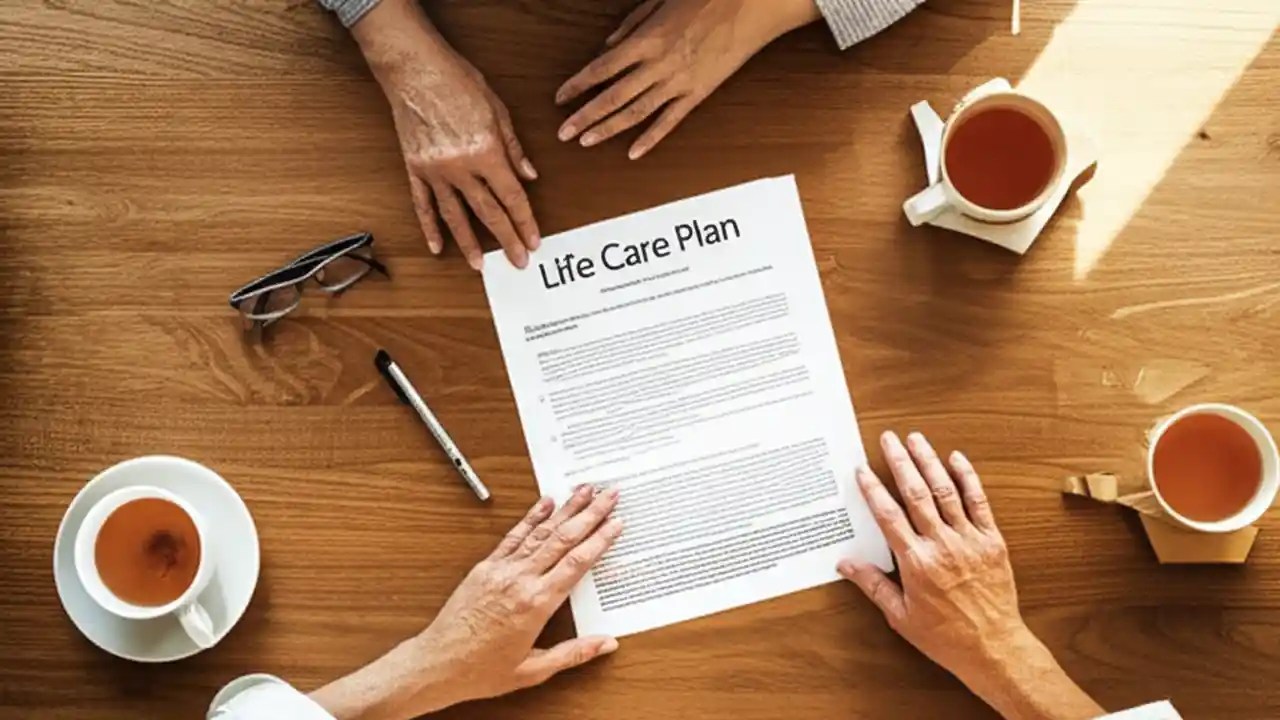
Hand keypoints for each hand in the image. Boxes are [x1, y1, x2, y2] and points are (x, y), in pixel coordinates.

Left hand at [310, 487, 623, 719]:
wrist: (438, 663)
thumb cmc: (482, 670)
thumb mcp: (533, 669)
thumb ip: (573, 653)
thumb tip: (606, 643)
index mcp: (536, 604)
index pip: (576, 563)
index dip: (599, 540)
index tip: (616, 523)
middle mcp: (520, 580)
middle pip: (563, 539)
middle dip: (589, 514)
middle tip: (609, 494)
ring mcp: (501, 570)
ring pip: (540, 532)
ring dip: (565, 509)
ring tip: (584, 490)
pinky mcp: (485, 567)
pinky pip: (513, 537)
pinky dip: (531, 518)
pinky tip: (544, 503)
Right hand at [352, 0, 539, 270]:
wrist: (413, 67)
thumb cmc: (456, 80)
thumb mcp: (497, 109)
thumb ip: (513, 147)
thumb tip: (528, 176)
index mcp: (485, 151)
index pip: (512, 196)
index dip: (525, 221)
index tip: (534, 241)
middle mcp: (460, 166)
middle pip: (488, 212)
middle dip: (506, 240)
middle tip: (518, 262)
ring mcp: (435, 170)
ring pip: (455, 215)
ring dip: (469, 244)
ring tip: (480, 266)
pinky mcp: (414, 167)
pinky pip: (422, 204)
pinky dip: (429, 227)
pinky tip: (437, 247)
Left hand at [556, 0, 820, 158]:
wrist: (752, 5)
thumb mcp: (661, 0)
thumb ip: (631, 25)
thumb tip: (605, 48)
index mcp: (646, 39)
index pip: (601, 68)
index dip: (577, 85)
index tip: (559, 99)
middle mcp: (658, 64)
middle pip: (612, 97)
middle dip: (584, 117)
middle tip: (563, 134)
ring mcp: (679, 82)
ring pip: (636, 113)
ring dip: (608, 129)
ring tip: (586, 142)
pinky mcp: (698, 93)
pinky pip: (670, 121)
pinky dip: (651, 138)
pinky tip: (633, 153)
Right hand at [839, 432, 1104, 719]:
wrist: (994, 648)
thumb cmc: (946, 637)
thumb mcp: (901, 616)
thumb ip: (873, 585)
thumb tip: (845, 565)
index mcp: (916, 563)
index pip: (888, 516)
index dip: (873, 490)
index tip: (862, 471)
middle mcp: (942, 545)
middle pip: (915, 494)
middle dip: (900, 462)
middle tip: (888, 439)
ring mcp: (969, 540)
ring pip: (945, 491)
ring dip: (929, 461)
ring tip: (917, 439)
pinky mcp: (992, 541)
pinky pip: (979, 502)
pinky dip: (967, 478)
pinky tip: (957, 459)